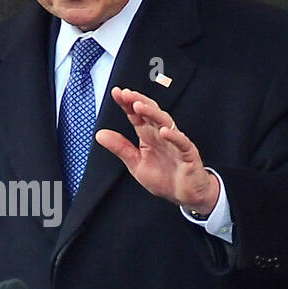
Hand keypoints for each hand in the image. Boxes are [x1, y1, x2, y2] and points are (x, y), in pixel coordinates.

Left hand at [95, 88, 219, 213]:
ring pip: (165, 123)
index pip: (137, 116)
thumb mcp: (136, 164)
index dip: (127, 104)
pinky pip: (182, 143)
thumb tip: (99, 134)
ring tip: (139, 106)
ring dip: (152, 113)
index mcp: (148, 136)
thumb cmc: (165, 178)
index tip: (116, 93)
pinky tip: (163, 132)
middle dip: (138, 102)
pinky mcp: (188, 155)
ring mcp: (176, 143)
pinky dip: (173, 137)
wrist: (186, 195)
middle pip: (150, 113)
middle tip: (126, 94)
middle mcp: (161, 136)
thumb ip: (120, 148)